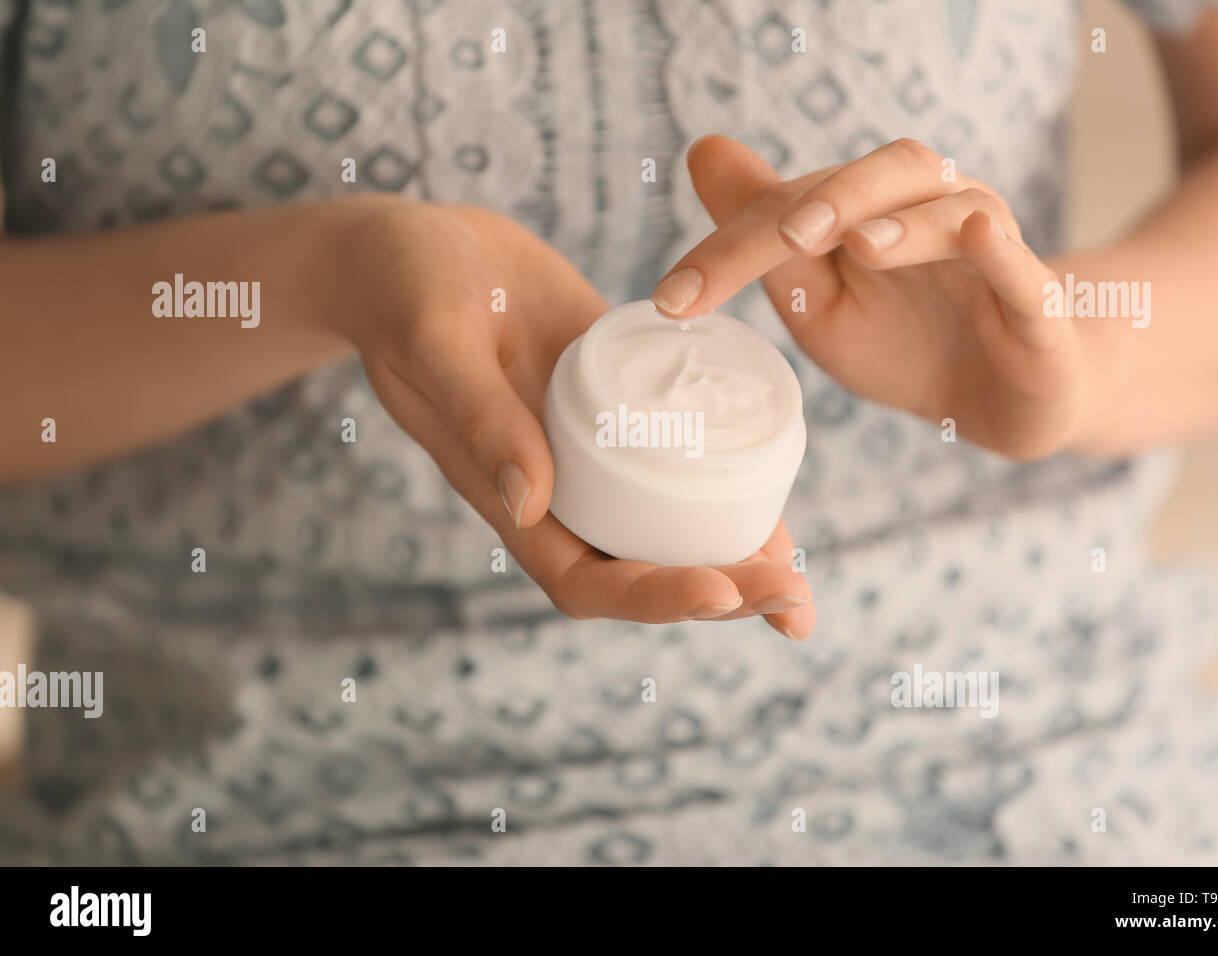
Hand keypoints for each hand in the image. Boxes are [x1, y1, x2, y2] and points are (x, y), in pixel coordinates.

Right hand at [327, 198, 814, 636]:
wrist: (416, 243)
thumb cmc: (405, 287)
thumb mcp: (437, 341)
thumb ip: (479, 416)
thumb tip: (532, 504)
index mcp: (510, 494)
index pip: (586, 578)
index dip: (652, 597)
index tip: (719, 589)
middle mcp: (560, 487)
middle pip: (645, 568)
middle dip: (720, 591)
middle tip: (795, 594)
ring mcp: (596, 448)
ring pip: (672, 523)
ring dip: (735, 552)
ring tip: (803, 577)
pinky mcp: (624, 398)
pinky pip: (684, 448)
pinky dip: (731, 474)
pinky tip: (780, 477)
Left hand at [652, 135, 1086, 459]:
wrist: (999, 403)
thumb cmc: (904, 346)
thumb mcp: (820, 302)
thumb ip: (770, 241)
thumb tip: (702, 150)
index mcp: (870, 212)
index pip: (795, 209)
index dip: (731, 249)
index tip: (672, 300)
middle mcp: (930, 211)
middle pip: (880, 178)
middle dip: (828, 201)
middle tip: (781, 238)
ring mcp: (989, 252)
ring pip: (954, 209)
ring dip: (906, 222)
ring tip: (860, 244)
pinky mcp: (1037, 304)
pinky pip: (1025, 269)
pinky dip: (1001, 252)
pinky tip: (977, 237)